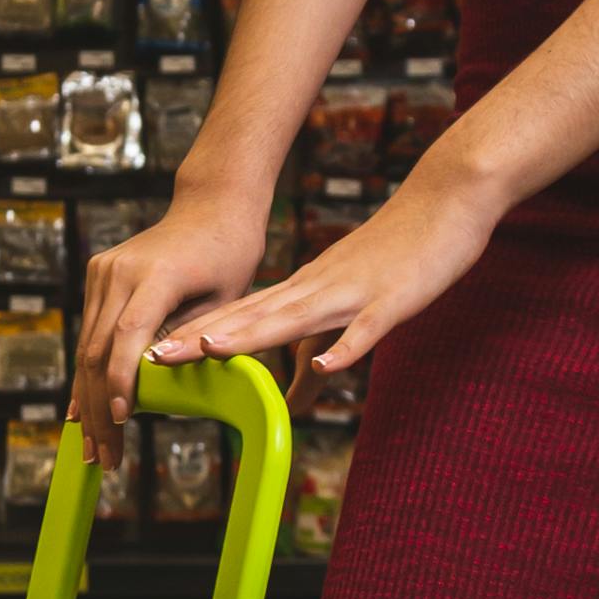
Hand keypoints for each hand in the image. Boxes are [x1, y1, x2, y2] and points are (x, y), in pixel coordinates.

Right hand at [72, 185, 272, 446]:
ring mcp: (103, 270)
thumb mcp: (224, 301)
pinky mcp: (98, 274)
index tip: (122, 420)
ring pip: (88, 346)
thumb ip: (191, 340)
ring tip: (93, 446)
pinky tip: (83, 411)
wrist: (211, 206)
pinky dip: (90, 374)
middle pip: (99, 349)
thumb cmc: (230, 254)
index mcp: (157, 275)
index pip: (128, 336)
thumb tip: (159, 384)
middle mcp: (119, 270)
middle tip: (103, 455)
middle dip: (101, 407)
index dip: (123, 382)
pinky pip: (90, 333)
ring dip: (88, 399)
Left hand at [152, 161, 496, 411]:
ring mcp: (354, 293)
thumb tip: (293, 399)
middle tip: (153, 357)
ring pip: (297, 318)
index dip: (195, 335)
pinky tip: (321, 366)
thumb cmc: (401, 254)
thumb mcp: (355, 309)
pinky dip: (345, 349)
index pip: (242, 314)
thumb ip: (324, 352)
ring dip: (253, 334)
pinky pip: (366, 330)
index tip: (150, 354)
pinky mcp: (394, 301)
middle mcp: (319, 288)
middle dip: (203, 338)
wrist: (448, 200)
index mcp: (306, 290)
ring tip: (208, 349)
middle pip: (254, 317)